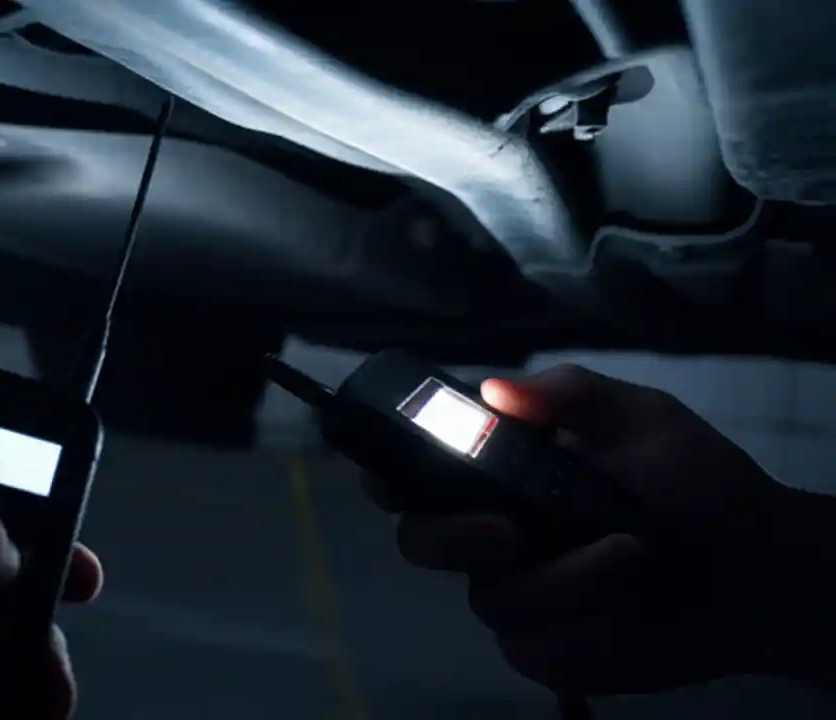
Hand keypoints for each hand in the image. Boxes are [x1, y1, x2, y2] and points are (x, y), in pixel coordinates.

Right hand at [367, 364, 829, 693]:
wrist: (755, 568)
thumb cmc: (695, 482)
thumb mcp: (641, 418)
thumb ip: (569, 395)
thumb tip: (491, 390)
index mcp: (500, 471)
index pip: (416, 470)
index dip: (387, 473)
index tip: (389, 477)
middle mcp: (492, 533)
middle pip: (421, 541)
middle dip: (450, 537)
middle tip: (505, 534)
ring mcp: (515, 594)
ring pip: (490, 600)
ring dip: (564, 579)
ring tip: (633, 553)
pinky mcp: (546, 648)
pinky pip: (534, 647)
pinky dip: (587, 626)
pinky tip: (630, 603)